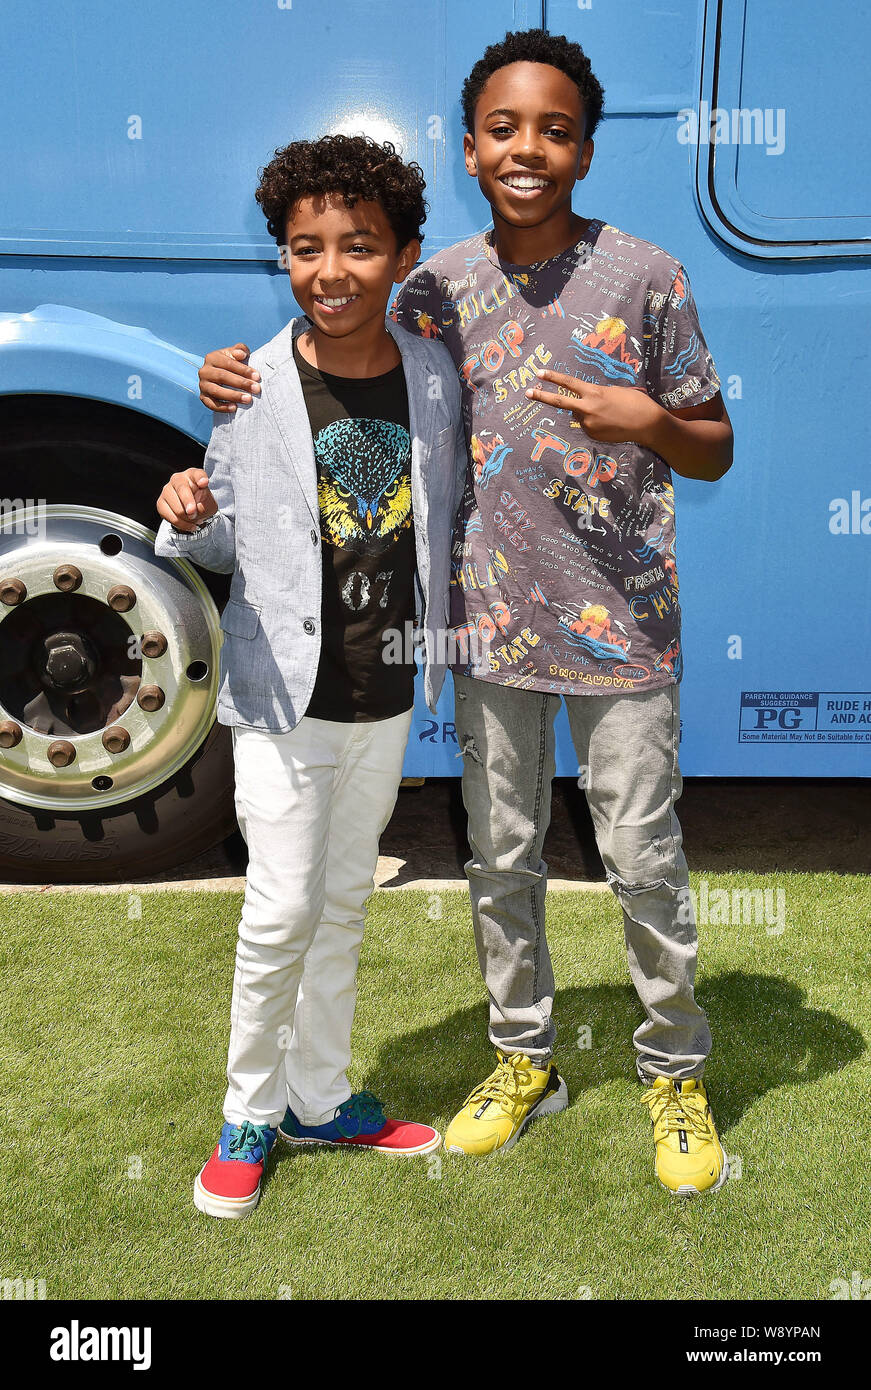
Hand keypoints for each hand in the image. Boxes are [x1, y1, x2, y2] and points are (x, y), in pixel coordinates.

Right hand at [157, 468, 217, 531]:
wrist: (192, 511)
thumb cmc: (202, 503)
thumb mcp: (210, 503)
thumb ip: (206, 503)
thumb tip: (197, 506)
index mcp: (192, 475)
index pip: (197, 474)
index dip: (200, 478)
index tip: (204, 483)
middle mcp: (177, 479)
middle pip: (182, 490)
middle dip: (190, 504)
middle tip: (194, 514)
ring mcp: (167, 490)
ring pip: (177, 508)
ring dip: (188, 519)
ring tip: (194, 519)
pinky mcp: (160, 503)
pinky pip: (172, 517)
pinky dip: (182, 525)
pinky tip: (189, 525)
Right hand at [198, 343, 260, 412]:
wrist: (220, 377)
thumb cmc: (231, 364)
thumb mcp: (235, 354)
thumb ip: (240, 349)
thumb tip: (242, 354)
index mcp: (212, 358)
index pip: (228, 363)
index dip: (243, 370)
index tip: (257, 376)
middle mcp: (205, 371)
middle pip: (222, 377)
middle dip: (241, 383)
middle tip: (256, 389)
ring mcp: (203, 385)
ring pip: (217, 391)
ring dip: (233, 396)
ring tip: (248, 399)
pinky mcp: (203, 397)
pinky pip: (211, 404)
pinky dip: (223, 407)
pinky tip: (235, 408)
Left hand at [525, 368, 662, 445]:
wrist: (647, 424)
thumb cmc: (635, 403)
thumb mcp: (614, 392)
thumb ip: (595, 395)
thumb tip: (584, 403)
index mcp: (593, 393)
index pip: (568, 383)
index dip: (553, 377)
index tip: (539, 373)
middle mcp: (587, 408)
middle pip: (560, 402)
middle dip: (542, 396)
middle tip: (527, 392)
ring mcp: (588, 424)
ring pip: (579, 415)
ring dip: (588, 413)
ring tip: (609, 414)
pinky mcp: (592, 435)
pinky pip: (587, 426)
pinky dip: (595, 423)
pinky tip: (610, 423)